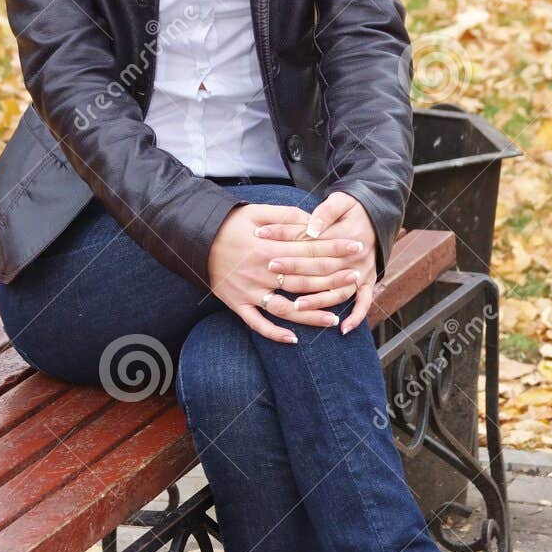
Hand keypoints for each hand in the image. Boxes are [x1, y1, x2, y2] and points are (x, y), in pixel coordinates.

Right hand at [207, 202, 371, 344]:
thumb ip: (288, 217)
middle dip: (333, 279)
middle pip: (305, 280)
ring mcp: (249, 291)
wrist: (194, 238)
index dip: (336, 248)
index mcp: (269, 248)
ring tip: (334, 319)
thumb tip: (316, 223)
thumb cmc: (230, 223)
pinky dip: (274, 333)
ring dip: (311, 315)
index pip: (311, 250)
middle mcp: (261, 273)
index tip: (356, 247)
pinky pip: (257, 323)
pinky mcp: (237, 303)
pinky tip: (293, 340)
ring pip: (286, 308)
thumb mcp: (258, 212)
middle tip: (355, 277)